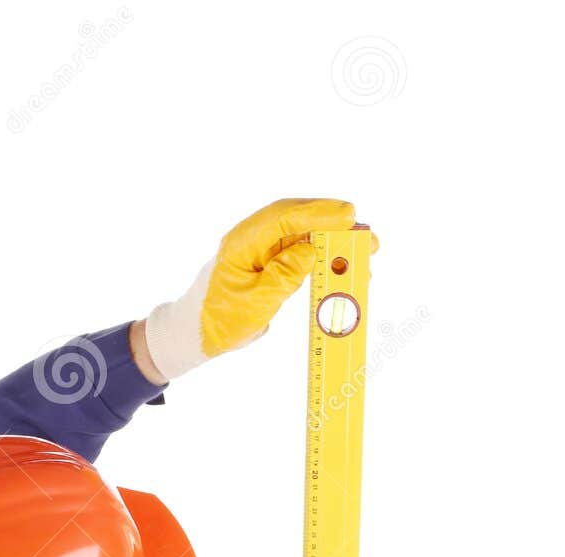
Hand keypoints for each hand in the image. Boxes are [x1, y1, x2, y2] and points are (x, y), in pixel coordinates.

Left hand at [143, 198, 372, 381]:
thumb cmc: (219, 320)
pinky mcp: (270, 262)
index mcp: (243, 242)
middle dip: (334, 225)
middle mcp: (253, 238)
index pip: (284, 218)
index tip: (348, 216)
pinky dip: (323, 257)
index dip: (318, 214)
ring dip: (333, 241)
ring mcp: (262, 249)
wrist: (198, 334)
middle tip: (366, 235)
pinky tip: (343, 263)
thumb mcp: (255, 303)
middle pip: (298, 220)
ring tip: (364, 250)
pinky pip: (301, 253)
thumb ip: (284, 275)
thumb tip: (311, 251)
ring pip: (303, 236)